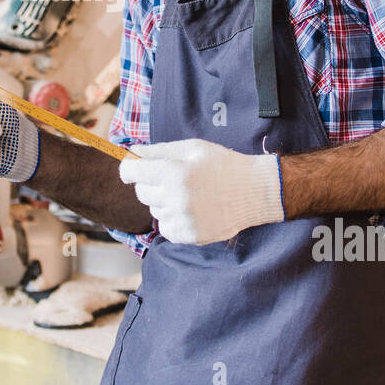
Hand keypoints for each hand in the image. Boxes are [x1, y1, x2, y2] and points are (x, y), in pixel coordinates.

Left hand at [118, 138, 282, 244]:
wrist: (255, 191)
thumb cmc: (222, 164)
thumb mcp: (192, 148)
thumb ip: (158, 150)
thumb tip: (131, 152)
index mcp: (174, 172)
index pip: (131, 172)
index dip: (129, 168)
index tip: (134, 168)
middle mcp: (176, 198)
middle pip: (141, 192)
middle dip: (150, 183)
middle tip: (171, 178)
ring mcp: (183, 220)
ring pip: (154, 210)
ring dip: (164, 202)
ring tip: (188, 194)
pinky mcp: (190, 236)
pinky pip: (165, 228)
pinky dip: (173, 219)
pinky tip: (190, 209)